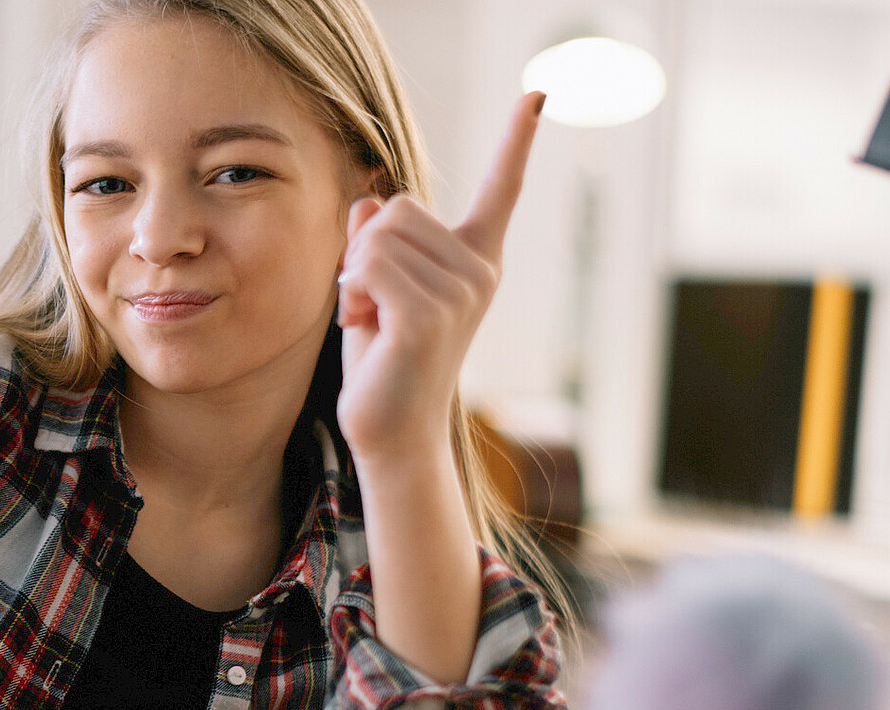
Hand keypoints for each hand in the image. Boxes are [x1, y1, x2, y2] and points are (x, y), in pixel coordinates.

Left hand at [335, 93, 542, 462]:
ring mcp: (461, 294)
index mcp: (475, 260)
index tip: (537, 95)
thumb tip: (368, 201)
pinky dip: (352, 291)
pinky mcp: (431, 317)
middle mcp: (479, 271)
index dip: (516, 141)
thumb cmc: (382, 362)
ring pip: (377, 236)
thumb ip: (374, 242)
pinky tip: (365, 326)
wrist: (391, 434)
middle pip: (397, 207)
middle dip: (365, 250)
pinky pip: (370, 264)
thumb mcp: (374, 289)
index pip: (500, 190)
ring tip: (371, 320)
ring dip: (355, 276)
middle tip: (372, 304)